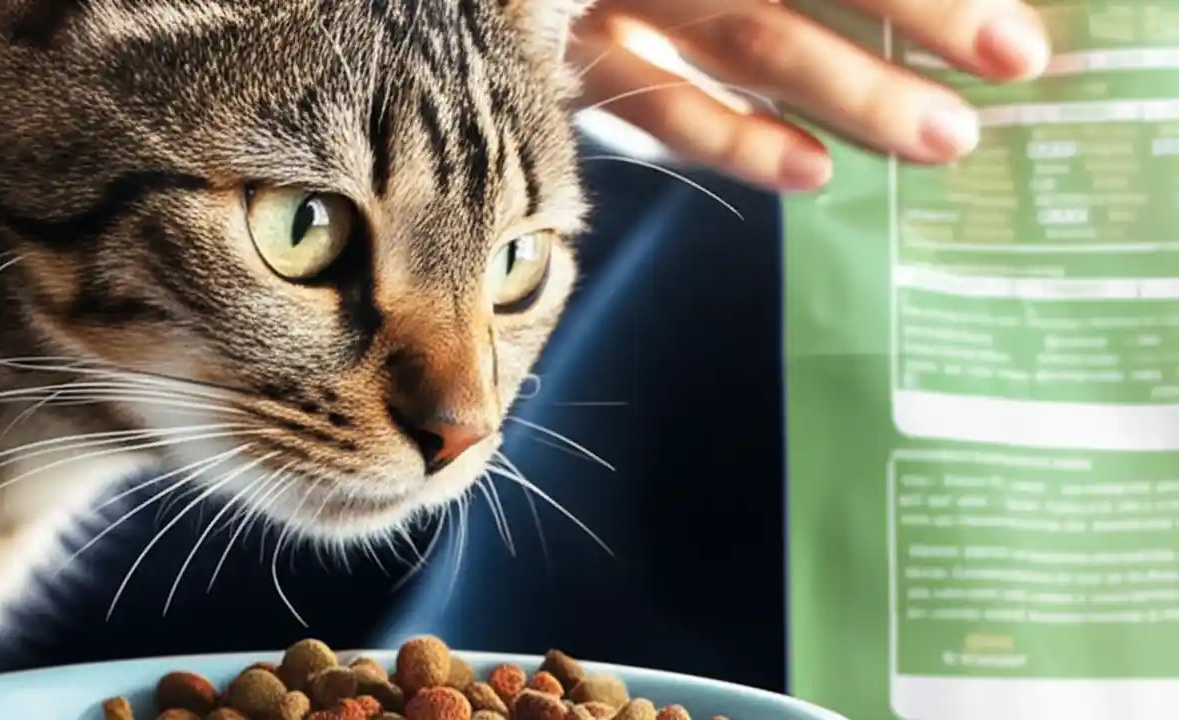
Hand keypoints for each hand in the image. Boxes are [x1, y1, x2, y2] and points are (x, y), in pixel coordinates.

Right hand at [570, 0, 1049, 191]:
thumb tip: (911, 8)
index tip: (1004, 25)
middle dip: (913, 14)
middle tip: (1010, 63)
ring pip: (746, 38)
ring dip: (850, 89)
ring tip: (939, 138)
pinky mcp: (563, 55)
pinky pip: (654, 106)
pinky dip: (733, 138)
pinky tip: (809, 171)